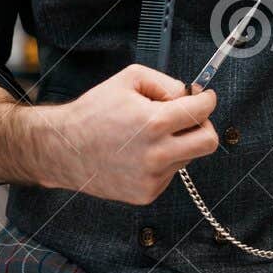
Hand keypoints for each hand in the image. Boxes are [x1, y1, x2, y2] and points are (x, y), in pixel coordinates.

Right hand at [46, 64, 218, 204]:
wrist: (63, 149)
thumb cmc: (93, 112)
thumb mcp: (129, 79)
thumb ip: (166, 83)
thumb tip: (191, 95)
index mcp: (154, 123)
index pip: (202, 111)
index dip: (207, 99)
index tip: (205, 97)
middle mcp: (157, 155)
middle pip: (209, 142)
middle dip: (205, 125)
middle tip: (191, 118)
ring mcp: (152, 178)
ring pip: (188, 156)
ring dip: (178, 143)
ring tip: (149, 136)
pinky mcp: (146, 193)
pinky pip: (170, 173)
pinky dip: (163, 160)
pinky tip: (139, 153)